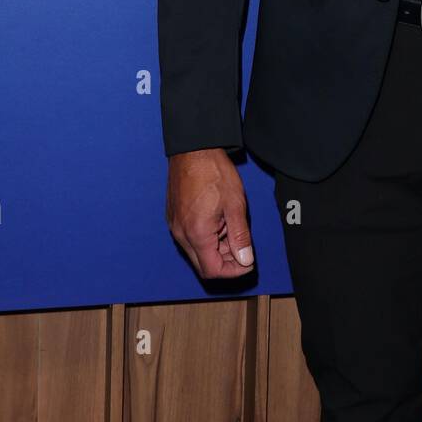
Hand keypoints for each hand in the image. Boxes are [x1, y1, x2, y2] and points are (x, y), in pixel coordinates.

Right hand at [166, 148, 254, 278]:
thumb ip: (240, 236)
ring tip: (232, 231)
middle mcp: (181, 234)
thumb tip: (246, 260)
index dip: (233, 271)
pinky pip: (189, 239)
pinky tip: (219, 223)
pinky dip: (206, 239)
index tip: (248, 263)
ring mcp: (175, 226)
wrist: (193, 150)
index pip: (213, 270)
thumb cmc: (213, 172)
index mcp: (196, 233)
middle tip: (243, 249)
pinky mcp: (174, 218)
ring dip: (216, 250)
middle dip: (225, 263)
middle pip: (203, 265)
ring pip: (196, 253)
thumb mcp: (235, 205)